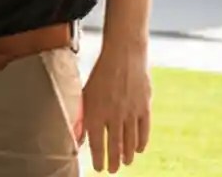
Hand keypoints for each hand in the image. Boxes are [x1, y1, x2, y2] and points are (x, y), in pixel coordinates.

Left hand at [80, 45, 151, 172]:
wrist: (124, 56)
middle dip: (113, 160)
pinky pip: (144, 130)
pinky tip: (139, 149)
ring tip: (125, 163)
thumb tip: (76, 136)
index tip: (99, 168)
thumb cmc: (100, 74)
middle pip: (114, 145)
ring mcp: (130, 112)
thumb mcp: (85, 93)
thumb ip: (81, 116)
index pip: (96, 142)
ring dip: (127, 154)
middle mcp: (113, 114)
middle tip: (113, 170)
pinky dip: (141, 142)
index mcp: (95, 111)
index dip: (98, 158)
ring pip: (130, 140)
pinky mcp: (144, 107)